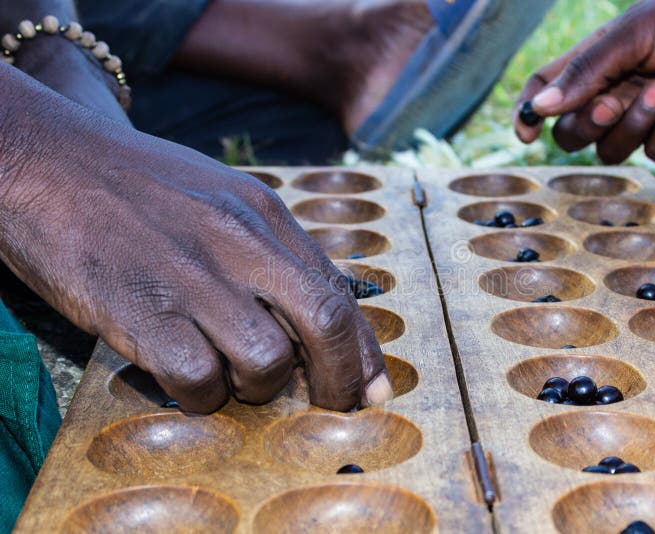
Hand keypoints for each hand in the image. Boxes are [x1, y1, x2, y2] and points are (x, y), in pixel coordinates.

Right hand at [0, 68, 391, 412]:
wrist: (43, 159)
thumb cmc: (133, 184)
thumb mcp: (219, 198)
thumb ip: (267, 248)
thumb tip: (311, 310)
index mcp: (262, 213)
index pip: (337, 290)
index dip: (364, 348)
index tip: (373, 385)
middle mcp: (238, 242)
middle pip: (324, 324)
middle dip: (341, 378)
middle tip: (335, 405)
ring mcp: (191, 277)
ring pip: (267, 361)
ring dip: (258, 387)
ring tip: (231, 375)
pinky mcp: (141, 310)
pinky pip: (199, 380)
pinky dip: (202, 395)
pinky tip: (185, 376)